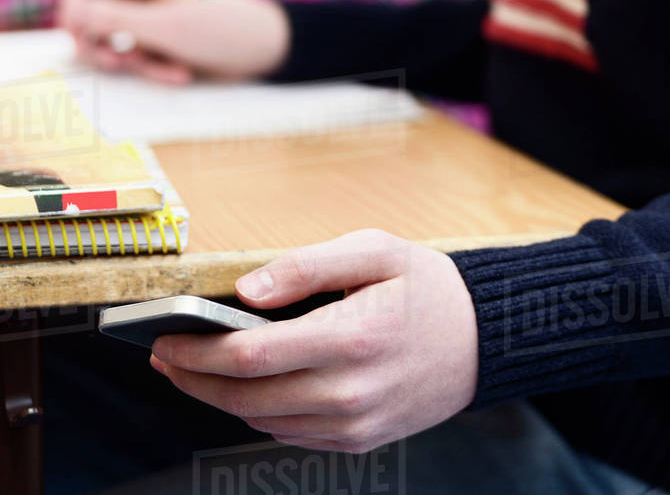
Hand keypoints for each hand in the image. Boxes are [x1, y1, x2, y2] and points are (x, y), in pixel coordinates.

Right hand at [56, 0, 290, 82]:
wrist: (267, 49)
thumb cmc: (222, 30)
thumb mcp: (166, 26)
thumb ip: (115, 18)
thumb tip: (73, 8)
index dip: (73, 11)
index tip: (81, 41)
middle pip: (92, 15)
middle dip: (105, 45)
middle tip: (121, 64)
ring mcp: (150, 13)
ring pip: (113, 41)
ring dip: (134, 63)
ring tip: (169, 68)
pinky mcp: (160, 37)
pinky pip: (136, 56)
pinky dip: (151, 69)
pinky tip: (180, 73)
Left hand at [150, 229, 478, 452]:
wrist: (483, 339)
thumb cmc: (426, 286)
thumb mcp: (373, 250)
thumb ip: (305, 265)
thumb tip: (246, 292)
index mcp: (352, 337)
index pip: (251, 356)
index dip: (197, 352)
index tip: (164, 337)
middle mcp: (350, 392)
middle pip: (246, 398)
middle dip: (193, 378)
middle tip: (164, 355)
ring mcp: (355, 425)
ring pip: (262, 420)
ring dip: (219, 398)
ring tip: (195, 368)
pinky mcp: (359, 441)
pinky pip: (290, 433)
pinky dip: (258, 410)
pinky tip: (246, 385)